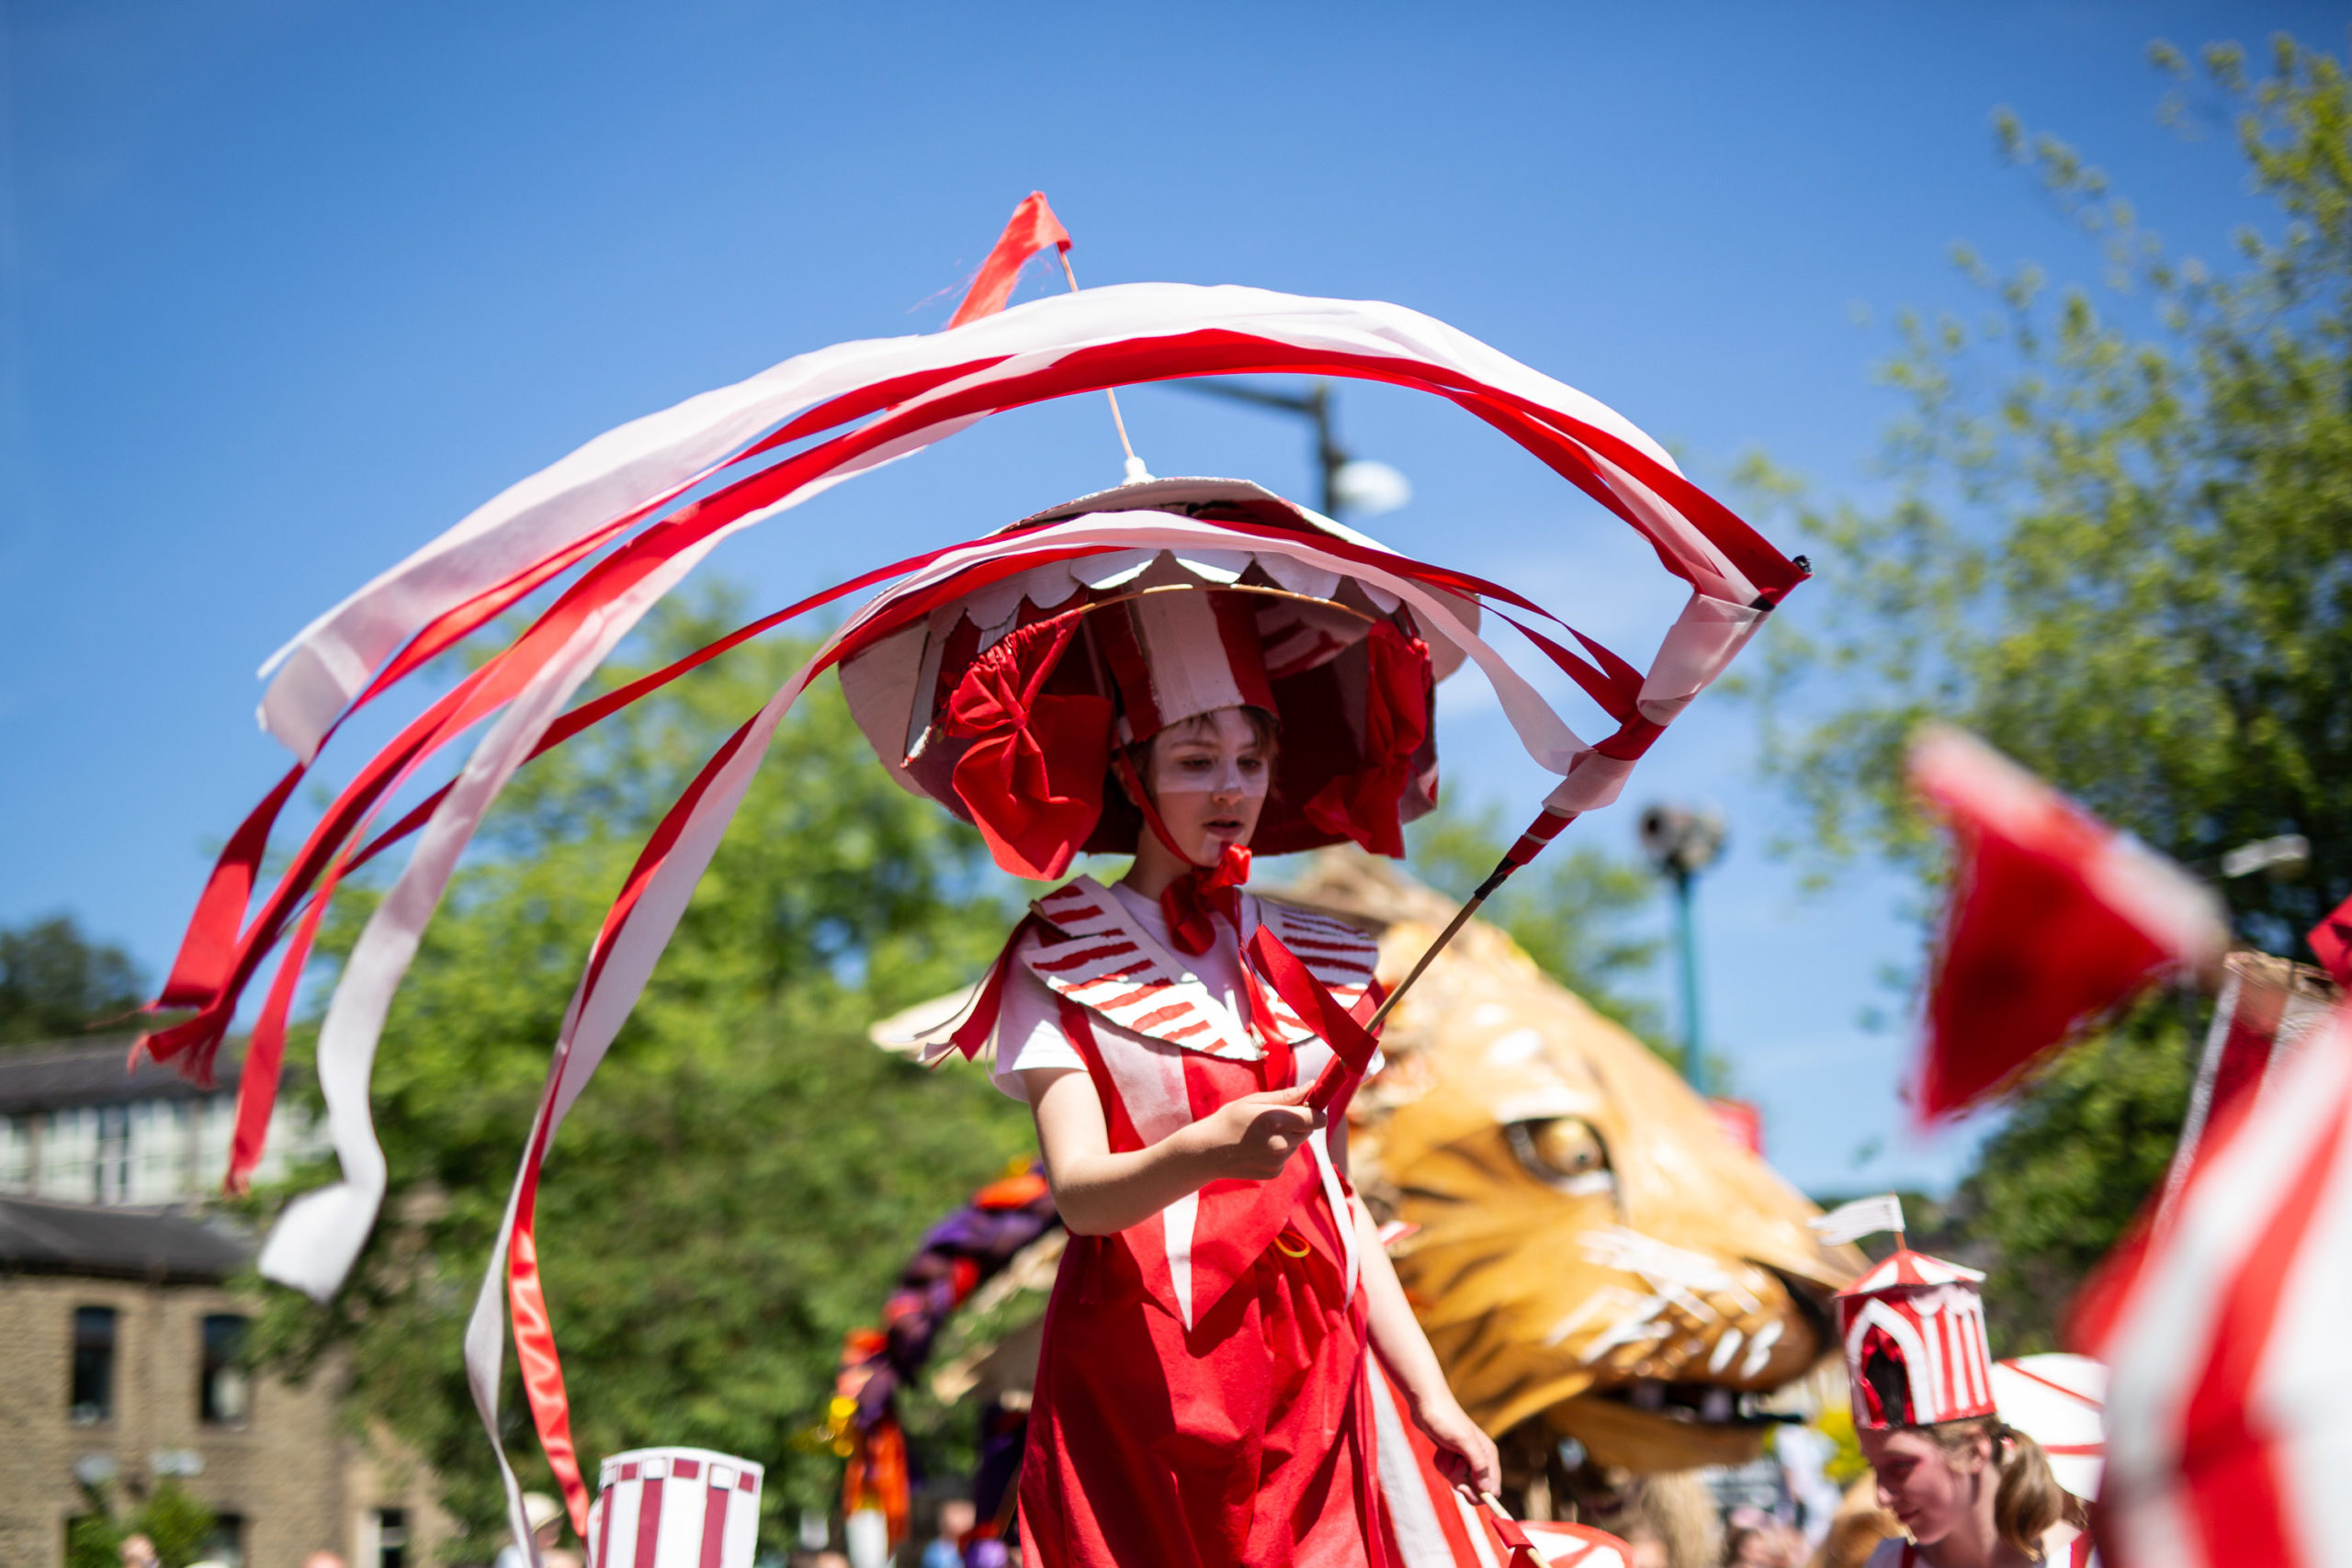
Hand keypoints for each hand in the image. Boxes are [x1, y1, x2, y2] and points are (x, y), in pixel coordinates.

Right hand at [1189, 1085, 1323, 1180]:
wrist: (1207, 1151)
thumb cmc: (1229, 1119)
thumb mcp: (1254, 1100)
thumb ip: (1286, 1096)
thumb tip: (1312, 1086)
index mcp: (1277, 1120)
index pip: (1317, 1118)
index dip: (1315, 1110)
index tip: (1306, 1105)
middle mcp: (1281, 1143)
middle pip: (1309, 1130)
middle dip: (1299, 1122)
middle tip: (1275, 1118)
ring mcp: (1278, 1160)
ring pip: (1297, 1143)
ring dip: (1288, 1136)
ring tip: (1262, 1134)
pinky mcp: (1275, 1172)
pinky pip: (1286, 1156)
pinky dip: (1279, 1150)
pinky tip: (1258, 1147)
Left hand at [1413, 1396, 1500, 1501]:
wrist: (1426, 1403)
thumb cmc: (1446, 1419)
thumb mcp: (1465, 1442)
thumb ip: (1479, 1465)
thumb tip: (1489, 1490)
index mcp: (1489, 1455)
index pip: (1492, 1489)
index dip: (1479, 1494)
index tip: (1463, 1487)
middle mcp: (1479, 1458)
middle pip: (1473, 1488)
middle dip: (1459, 1479)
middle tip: (1453, 1462)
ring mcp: (1465, 1458)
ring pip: (1457, 1481)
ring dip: (1447, 1469)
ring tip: (1446, 1450)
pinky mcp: (1452, 1456)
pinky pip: (1446, 1472)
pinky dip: (1441, 1463)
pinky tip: (1440, 1449)